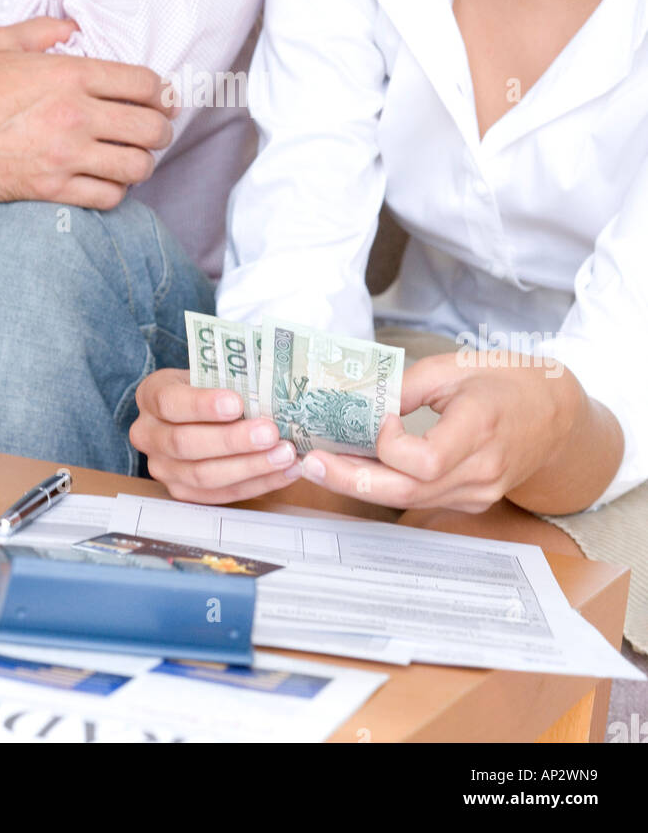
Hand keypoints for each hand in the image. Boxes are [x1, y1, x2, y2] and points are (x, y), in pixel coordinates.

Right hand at [0, 16, 174, 206]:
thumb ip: (44, 30)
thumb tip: (74, 30)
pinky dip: (116, 190)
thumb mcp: (1, 42)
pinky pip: (109, 196)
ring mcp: (65, 155)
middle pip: (151, 128)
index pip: (145, 84)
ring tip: (131, 158)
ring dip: (141, 163)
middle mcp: (75, 114)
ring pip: (137, 166)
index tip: (161, 100)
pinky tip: (106, 181)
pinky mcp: (51, 189)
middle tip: (153, 131)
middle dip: (159, 130)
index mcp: (70, 75)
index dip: (162, 93)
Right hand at [130, 368, 302, 502]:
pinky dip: (257, 484)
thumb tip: (272, 393)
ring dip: (250, 467)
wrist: (196, 413)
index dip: (202, 405)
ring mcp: (162, 468)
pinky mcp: (182, 492)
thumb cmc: (209, 387)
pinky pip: (220, 494)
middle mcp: (148, 435)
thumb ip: (231, 382)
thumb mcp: (211, 373)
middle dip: (232, 441)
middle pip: (184, 444)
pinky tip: (285, 473)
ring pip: (203, 475)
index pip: (170, 402)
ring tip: (285, 456)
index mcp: (151, 396)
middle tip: (270, 433)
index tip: (237, 403)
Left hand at [299, 351, 579, 512]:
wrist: (556, 415)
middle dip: (351, 478)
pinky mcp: (470, 501)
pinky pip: (420, 499)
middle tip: (311, 461)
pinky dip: (385, 485)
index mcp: (481, 429)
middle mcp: (481, 471)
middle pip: (406, 491)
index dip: (388, 444)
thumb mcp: (457, 366)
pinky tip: (357, 467)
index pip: (424, 460)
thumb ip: (407, 385)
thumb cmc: (507, 381)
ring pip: (408, 501)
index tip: (377, 416)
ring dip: (361, 484)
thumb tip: (359, 401)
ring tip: (321, 462)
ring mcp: (477, 493)